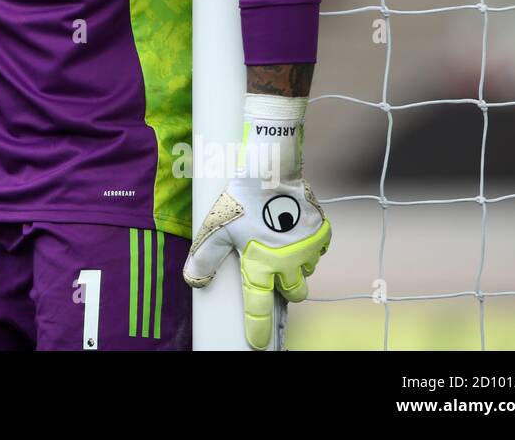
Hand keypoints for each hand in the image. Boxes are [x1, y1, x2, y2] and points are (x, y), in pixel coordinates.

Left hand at [183, 174, 330, 349]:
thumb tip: (193, 279)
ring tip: (281, 246)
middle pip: (294, 294)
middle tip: (274, 275)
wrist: (271, 170)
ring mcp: (308, 249)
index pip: (259, 306)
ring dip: (297, 267)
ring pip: (307, 272)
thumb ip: (204, 256)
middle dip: (286, 291)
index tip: (258, 343)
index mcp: (261, 264)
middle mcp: (288, 263)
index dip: (258, 327)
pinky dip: (309, 248)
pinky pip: (318, 251)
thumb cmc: (241, 198)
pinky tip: (295, 234)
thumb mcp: (215, 228)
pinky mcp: (321, 233)